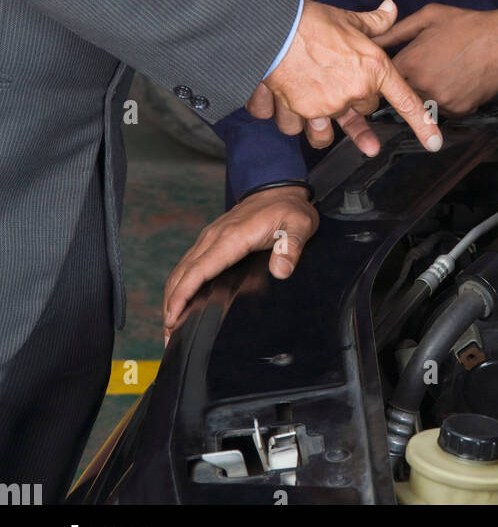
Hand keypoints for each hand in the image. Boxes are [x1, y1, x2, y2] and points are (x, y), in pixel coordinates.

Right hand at [163, 185, 317, 342]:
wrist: (280, 189)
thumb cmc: (289, 209)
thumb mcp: (299, 225)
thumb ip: (291, 247)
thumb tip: (281, 271)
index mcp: (232, 237)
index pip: (199, 269)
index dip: (183, 295)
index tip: (173, 319)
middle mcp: (214, 237)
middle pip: (182, 273)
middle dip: (171, 305)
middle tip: (168, 337)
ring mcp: (210, 238)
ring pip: (181, 269)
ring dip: (172, 296)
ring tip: (170, 326)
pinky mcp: (211, 240)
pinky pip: (189, 264)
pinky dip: (180, 284)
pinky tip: (180, 301)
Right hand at [246, 0, 440, 155]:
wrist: (274, 30)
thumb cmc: (311, 22)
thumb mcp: (349, 19)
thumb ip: (375, 21)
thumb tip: (391, 8)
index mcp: (374, 67)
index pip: (404, 100)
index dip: (421, 123)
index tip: (433, 142)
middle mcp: (355, 90)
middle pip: (363, 109)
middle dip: (352, 99)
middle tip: (335, 77)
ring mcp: (330, 105)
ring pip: (333, 127)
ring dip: (325, 121)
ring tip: (315, 105)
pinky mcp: (304, 113)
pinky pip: (303, 128)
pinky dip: (295, 119)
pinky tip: (288, 101)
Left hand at [376, 5, 497, 115]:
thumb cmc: (467, 26)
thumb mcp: (428, 17)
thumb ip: (396, 30)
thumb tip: (373, 39)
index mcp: (410, 63)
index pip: (385, 77)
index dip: (389, 73)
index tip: (395, 69)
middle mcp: (422, 86)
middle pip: (402, 94)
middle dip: (408, 84)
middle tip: (424, 70)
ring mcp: (441, 101)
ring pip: (423, 104)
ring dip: (426, 94)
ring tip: (442, 74)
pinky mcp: (458, 111)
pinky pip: (443, 110)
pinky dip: (446, 100)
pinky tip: (456, 82)